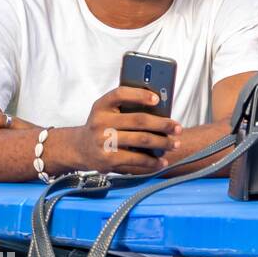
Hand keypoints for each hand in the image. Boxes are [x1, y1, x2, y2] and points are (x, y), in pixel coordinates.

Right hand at [51, 85, 182, 174]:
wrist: (79, 148)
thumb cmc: (103, 125)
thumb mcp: (108, 112)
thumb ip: (127, 107)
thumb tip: (162, 110)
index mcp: (102, 106)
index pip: (120, 94)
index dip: (140, 95)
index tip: (158, 99)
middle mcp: (100, 122)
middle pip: (139, 120)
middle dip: (163, 124)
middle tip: (178, 127)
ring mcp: (103, 142)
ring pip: (141, 140)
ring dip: (163, 143)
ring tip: (175, 144)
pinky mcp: (108, 159)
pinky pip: (136, 160)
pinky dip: (152, 161)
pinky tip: (162, 161)